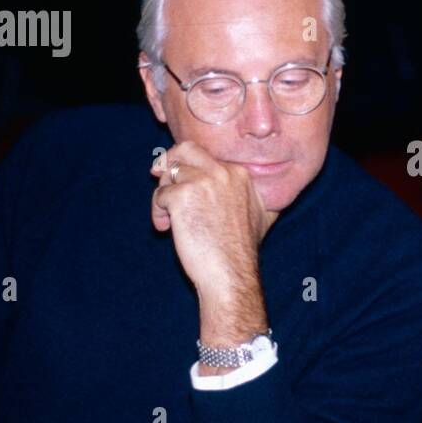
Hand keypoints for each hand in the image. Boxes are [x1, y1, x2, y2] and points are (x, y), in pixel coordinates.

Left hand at [151, 142, 278, 301]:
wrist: (231, 272)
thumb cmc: (242, 250)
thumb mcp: (264, 216)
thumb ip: (257, 197)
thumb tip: (263, 190)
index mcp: (240, 174)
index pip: (207, 157)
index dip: (190, 168)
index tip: (180, 179)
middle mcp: (223, 172)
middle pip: (186, 150)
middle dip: (169, 161)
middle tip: (157, 175)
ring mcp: (202, 182)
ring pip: (169, 173)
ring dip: (163, 194)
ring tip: (168, 219)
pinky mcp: (182, 195)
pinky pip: (160, 195)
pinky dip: (158, 212)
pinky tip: (167, 229)